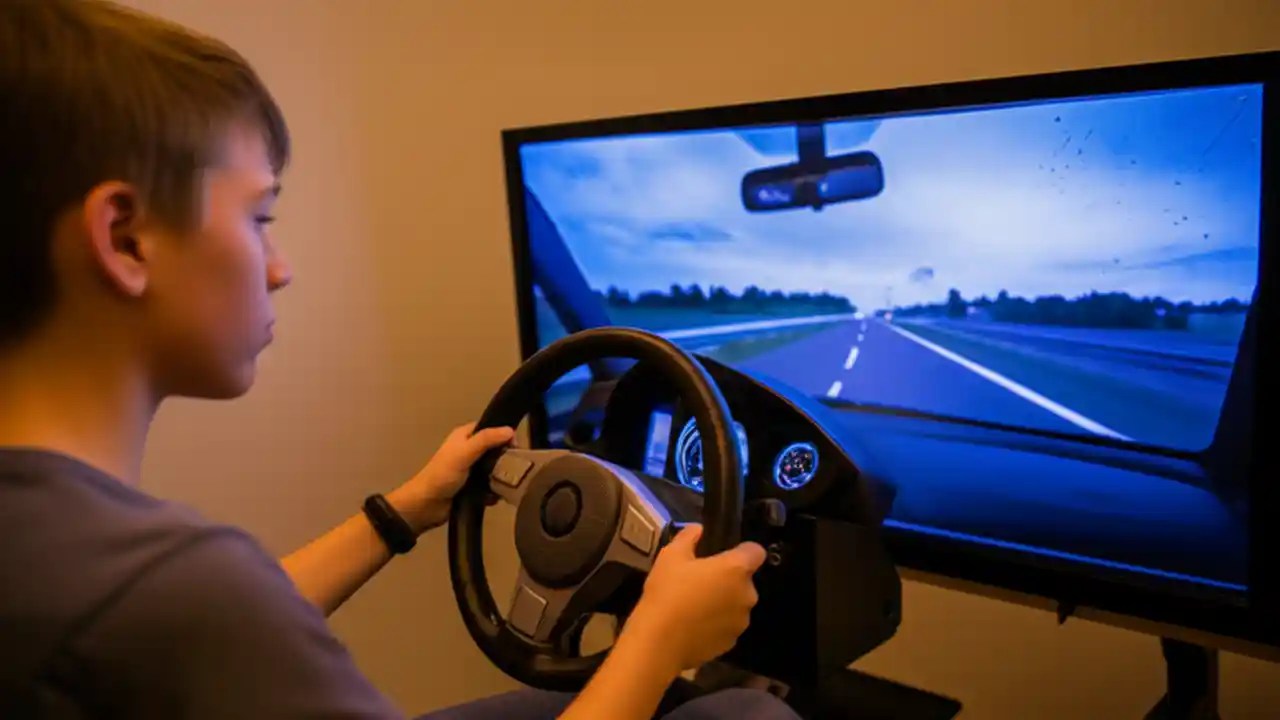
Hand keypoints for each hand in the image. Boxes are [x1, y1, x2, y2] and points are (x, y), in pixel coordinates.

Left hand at [387, 422, 515, 534]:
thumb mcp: (464, 453)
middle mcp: (468, 451)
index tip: (517, 445)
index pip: (489, 428)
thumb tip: (510, 431)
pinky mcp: (473, 488)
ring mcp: (471, 470)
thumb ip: (486, 440)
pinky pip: (490, 486)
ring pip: (494, 469)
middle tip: (517, 467)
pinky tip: (497, 497)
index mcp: (464, 437)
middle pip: (495, 449)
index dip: (503, 433)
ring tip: (509, 484)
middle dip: (505, 458)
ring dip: (501, 477)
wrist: (426, 506)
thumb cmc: (442, 475)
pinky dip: (494, 492)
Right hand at [619, 524, 765, 674]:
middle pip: (744, 581)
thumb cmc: (668, 592)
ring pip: (737, 605)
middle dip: (729, 580)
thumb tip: (697, 529)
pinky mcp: (731, 642)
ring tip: (696, 606)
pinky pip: (728, 626)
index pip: (756, 552)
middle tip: (701, 581)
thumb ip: (688, 538)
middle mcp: (747, 594)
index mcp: (736, 569)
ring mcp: (741, 621)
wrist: (660, 641)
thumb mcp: (671, 556)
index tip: (723, 555)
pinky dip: (717, 624)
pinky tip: (695, 626)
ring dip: (724, 603)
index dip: (743, 551)